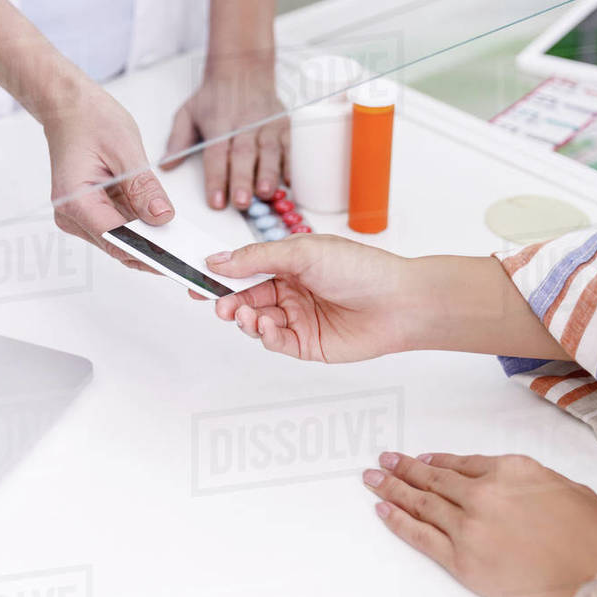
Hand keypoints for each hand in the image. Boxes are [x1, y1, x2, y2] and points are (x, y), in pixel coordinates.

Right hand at [45, 79, 174, 270]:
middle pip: (119, 246)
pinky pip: (120, 229)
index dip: (148, 252)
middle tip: (187, 253)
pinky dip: (141, 228)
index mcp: (75, 200)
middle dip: (153, 251)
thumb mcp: (125, 148)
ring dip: (148, 240)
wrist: (68, 107)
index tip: (175, 258)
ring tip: (180, 240)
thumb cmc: (88, 119)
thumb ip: (144, 187)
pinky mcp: (91, 213)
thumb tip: (162, 217)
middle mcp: (72, 215)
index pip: (115, 239)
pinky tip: (163, 225)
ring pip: (121, 242)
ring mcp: (79, 217)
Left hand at [163, 68, 287, 209]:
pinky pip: (289, 146)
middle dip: (242, 180)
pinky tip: (289, 182)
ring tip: (265, 194)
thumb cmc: (215, 96)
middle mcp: (244, 124)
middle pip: (243, 154)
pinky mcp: (284, 126)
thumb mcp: (188, 112)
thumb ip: (177, 140)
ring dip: (268, 174)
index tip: (216, 201)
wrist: (243, 66)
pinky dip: (290, 165)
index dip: (216, 178)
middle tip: (241, 202)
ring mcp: (266, 124)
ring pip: (268, 151)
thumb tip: (165, 165)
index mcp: (218, 123)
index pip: (216, 154)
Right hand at [206, 235, 422, 361]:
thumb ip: (258, 257)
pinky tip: (268, 326)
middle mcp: (292, 290)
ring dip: (246, 318)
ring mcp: (298, 318)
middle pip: (247, 297)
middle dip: (229, 301)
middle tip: (217, 304)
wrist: (399, 304)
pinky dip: (266, 335)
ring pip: (257, 321)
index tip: (197, 279)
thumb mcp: (303, 251)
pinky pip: (275, 342)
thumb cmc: (361, 269)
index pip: (246, 268)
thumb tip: (218, 259)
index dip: (221, 275)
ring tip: (246, 315)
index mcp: (290, 262)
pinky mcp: (307, 344)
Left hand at [363, 451, 596, 596]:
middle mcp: (484, 493)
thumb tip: (516, 486)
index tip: (423, 460)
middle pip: (435, 478)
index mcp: (512, 470)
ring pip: (421, 503)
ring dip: (392, 488)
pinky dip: (397, 521)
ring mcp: (469, 527)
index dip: (439, 462)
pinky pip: (420, 536)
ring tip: (372, 478)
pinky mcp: (461, 561)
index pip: (465, 463)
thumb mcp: (571, 490)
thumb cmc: (596, 541)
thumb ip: (535, 481)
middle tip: (384, 460)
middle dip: (406, 469)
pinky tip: (382, 510)